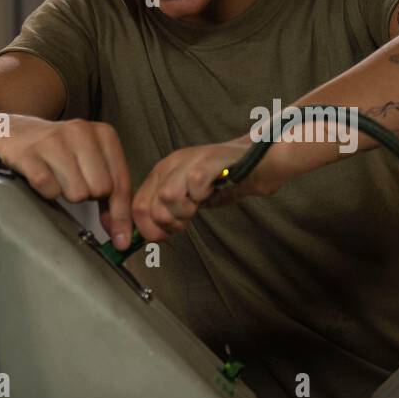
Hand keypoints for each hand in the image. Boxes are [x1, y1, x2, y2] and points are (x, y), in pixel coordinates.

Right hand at [0, 117, 134, 247]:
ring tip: (59, 179)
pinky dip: (47, 193)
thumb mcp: (90, 163)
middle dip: (89, 197)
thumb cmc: (57, 150)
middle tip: (75, 184)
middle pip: (101, 190)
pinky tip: (43, 179)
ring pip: (77, 193)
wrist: (14, 133)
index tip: (122, 239)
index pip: (121, 182)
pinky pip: (49, 190)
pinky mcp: (29, 154)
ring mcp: (54, 141)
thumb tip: (120, 231)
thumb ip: (109, 195)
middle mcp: (81, 133)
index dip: (121, 215)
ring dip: (67, 194)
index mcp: (104, 134)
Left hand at [132, 134, 291, 241]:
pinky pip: (192, 187)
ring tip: (200, 205)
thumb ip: (169, 211)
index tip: (165, 236)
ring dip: (185, 212)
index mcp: (162, 172)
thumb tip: (153, 235)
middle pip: (150, 207)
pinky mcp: (207, 162)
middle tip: (188, 219)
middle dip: (169, 224)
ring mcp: (188, 161)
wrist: (260, 161)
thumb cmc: (227, 181)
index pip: (138, 206)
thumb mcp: (190, 197)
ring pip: (166, 198)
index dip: (148, 229)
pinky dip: (202, 197)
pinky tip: (212, 191)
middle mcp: (170, 164)